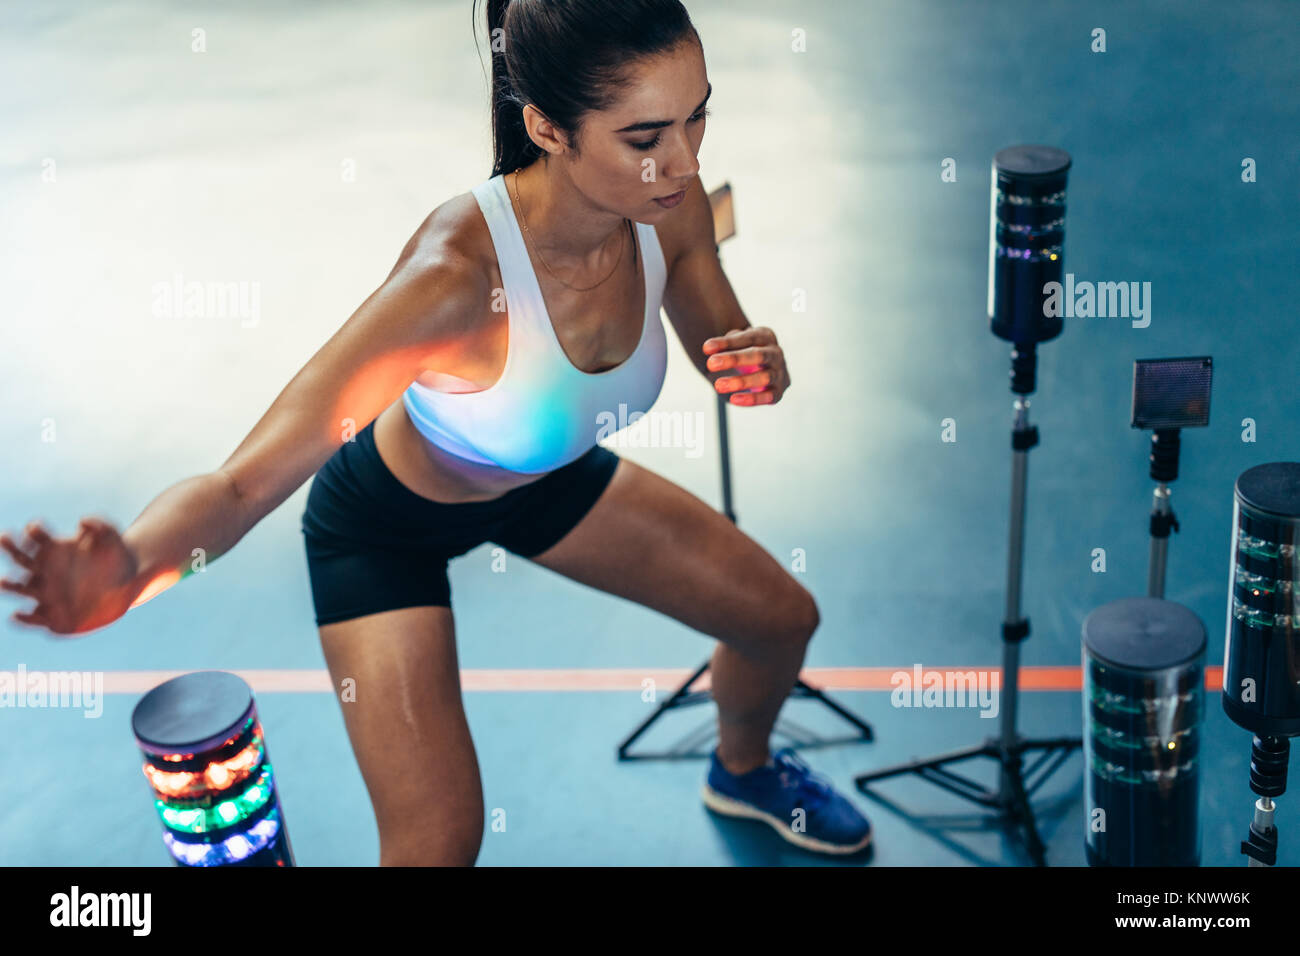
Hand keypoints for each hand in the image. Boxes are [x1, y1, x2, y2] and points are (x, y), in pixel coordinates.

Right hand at [1, 517, 138, 635]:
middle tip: (3, 538)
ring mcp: (46, 590)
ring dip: (10, 585)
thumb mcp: (113, 538)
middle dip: (10, 548)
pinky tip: (17, 616)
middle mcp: (45, 569)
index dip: (34, 531)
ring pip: (21, 588)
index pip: (37, 537)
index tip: (35, 527)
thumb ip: (101, 527)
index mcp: (55, 549)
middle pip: (20, 558)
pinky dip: (24, 618)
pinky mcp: (53, 612)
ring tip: (2, 582)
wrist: (125, 583)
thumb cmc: (115, 556)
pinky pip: (34, 617)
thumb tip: (83, 521)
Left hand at [702, 326, 789, 405]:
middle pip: (758, 355)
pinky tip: (733, 399)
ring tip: (718, 385)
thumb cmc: (741, 352)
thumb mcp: (733, 344)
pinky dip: (751, 399)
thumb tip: (708, 348)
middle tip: (710, 364)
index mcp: (765, 336)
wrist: (759, 369)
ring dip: (741, 382)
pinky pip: (768, 397)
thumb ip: (723, 345)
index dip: (727, 343)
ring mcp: (780, 373)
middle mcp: (776, 353)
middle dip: (734, 359)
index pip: (747, 338)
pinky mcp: (778, 393)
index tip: (706, 348)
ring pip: (764, 377)